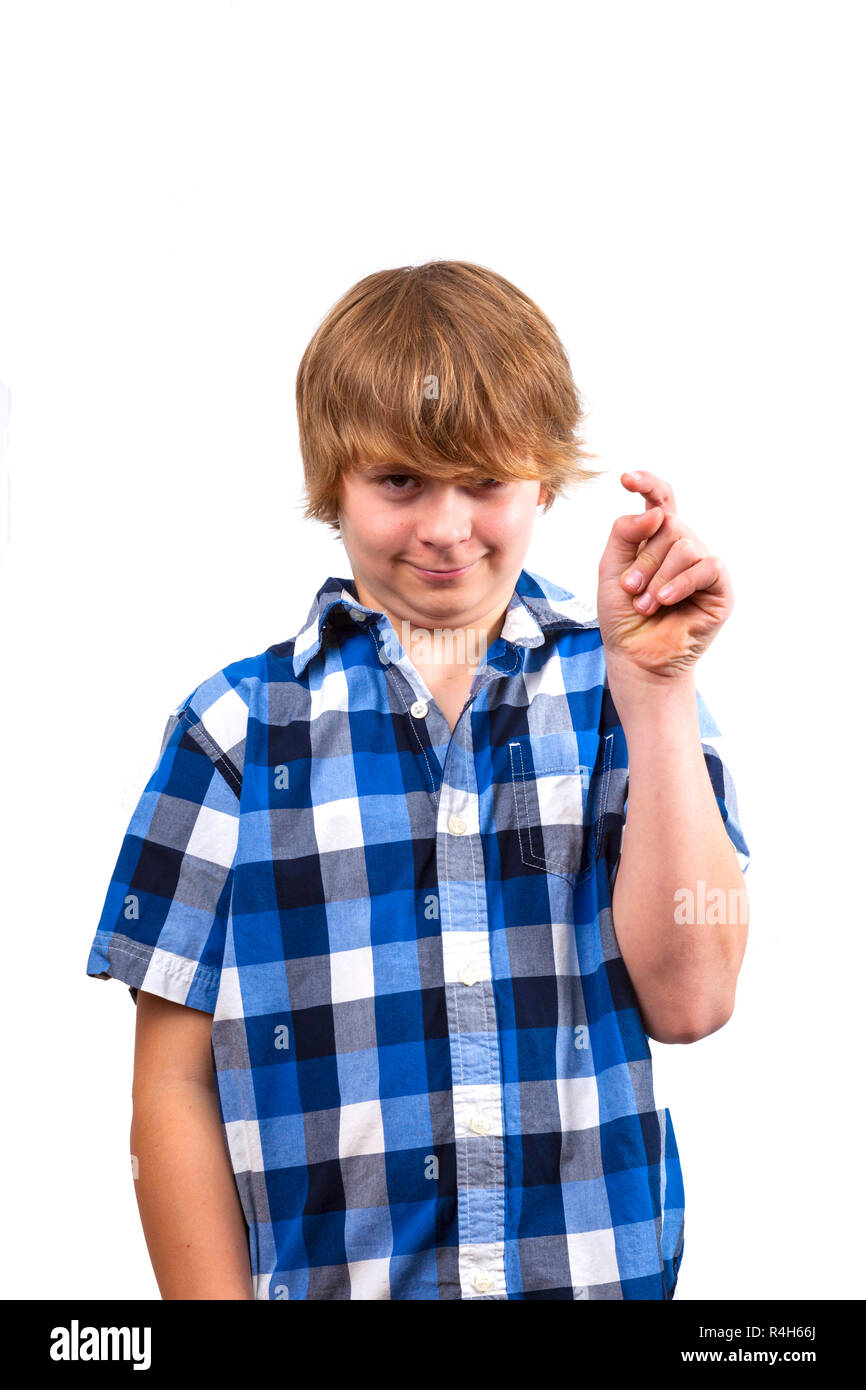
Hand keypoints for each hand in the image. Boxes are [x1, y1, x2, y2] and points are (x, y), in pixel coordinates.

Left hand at [597, 471, 733, 681]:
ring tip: (645, 604)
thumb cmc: (624, 615)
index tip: (626, 479)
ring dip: (657, 577)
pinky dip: (681, 582)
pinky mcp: (720, 588)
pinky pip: (706, 566)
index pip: (660, 500)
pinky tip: (664, 600)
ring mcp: (703, 566)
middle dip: (644, 558)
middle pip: (668, 525)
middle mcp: (684, 547)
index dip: (648, 484)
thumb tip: (654, 513)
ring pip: (685, 546)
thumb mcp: (610, 570)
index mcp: (657, 539)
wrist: (637, 657)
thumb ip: (624, 534)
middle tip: (630, 589)